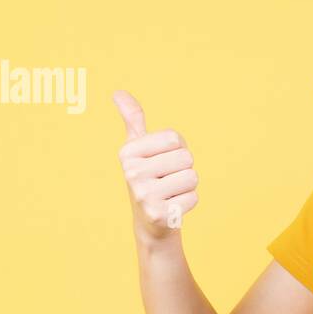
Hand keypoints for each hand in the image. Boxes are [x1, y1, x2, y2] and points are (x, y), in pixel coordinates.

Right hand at [113, 90, 198, 242]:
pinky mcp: (159, 214)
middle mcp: (131, 172)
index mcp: (128, 152)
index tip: (162, 162)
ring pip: (192, 177)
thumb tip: (118, 92)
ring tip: (170, 194)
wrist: (151, 221)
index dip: (177, 150)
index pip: (175, 138)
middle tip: (167, 181)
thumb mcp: (139, 148)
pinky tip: (172, 208)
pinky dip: (188, 203)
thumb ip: (134, 119)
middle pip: (186, 157)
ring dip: (187, 187)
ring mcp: (143, 195)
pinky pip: (194, 197)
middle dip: (183, 169)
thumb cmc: (149, 177)